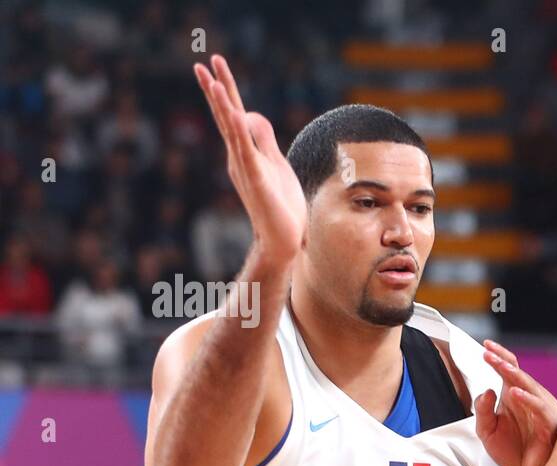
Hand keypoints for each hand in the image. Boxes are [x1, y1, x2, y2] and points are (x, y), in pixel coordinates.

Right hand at [194, 54, 305, 266]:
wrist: (283, 240)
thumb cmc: (280, 205)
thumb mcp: (275, 163)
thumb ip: (263, 139)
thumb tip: (250, 113)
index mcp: (244, 152)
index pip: (232, 114)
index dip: (225, 89)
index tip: (215, 64)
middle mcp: (239, 157)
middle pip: (226, 116)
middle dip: (215, 89)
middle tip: (201, 63)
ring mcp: (246, 168)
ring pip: (231, 130)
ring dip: (222, 105)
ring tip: (211, 81)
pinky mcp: (256, 180)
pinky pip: (246, 152)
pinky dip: (239, 132)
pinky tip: (234, 113)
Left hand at [476, 340, 556, 465]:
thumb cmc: (512, 452)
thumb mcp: (487, 432)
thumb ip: (483, 411)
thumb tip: (486, 390)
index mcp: (514, 397)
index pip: (508, 370)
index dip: (498, 357)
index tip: (485, 346)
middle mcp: (529, 400)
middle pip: (517, 374)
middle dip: (502, 362)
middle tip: (488, 353)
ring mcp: (540, 411)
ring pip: (530, 387)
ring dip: (516, 376)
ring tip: (502, 367)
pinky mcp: (549, 426)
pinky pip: (540, 409)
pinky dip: (529, 400)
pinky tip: (515, 393)